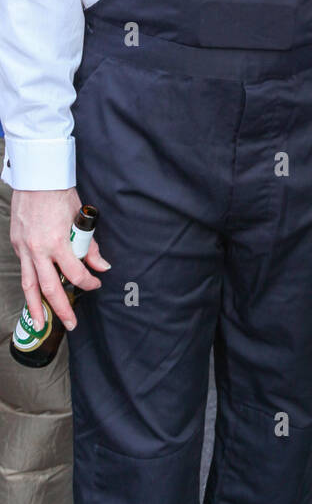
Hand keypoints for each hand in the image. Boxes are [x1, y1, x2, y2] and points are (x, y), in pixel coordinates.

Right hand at [10, 188, 109, 331]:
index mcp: (57, 242)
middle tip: (71, 324)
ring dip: (36, 307)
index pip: (75, 273)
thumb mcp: (81, 221)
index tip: (95, 285)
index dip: (88, 283)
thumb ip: (90, 246)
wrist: (37, 179)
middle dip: (61, 309)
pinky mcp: (17, 244)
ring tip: (41, 324)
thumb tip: (102, 266)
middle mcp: (38, 249)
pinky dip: (30, 286)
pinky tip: (35, 296)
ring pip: (30, 285)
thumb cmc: (60, 195)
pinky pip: (24, 270)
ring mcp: (24, 248)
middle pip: (50, 288)